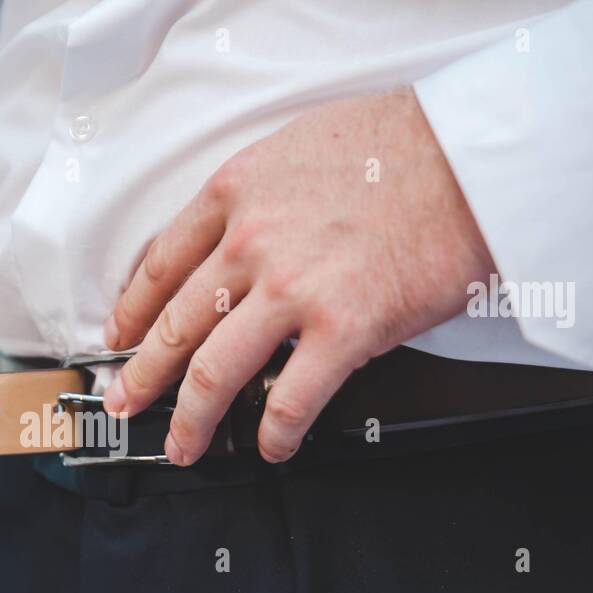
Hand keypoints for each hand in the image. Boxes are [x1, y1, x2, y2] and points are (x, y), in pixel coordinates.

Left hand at [101, 87, 493, 464]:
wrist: (474, 154)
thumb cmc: (402, 144)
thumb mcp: (297, 146)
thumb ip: (257, 197)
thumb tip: (238, 241)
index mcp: (235, 194)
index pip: (160, 265)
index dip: (131, 311)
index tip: (118, 336)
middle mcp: (250, 243)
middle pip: (175, 327)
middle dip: (141, 376)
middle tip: (126, 402)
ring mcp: (292, 289)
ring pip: (213, 373)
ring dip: (190, 421)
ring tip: (184, 445)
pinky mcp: (343, 330)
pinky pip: (290, 401)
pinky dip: (273, 435)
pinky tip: (271, 448)